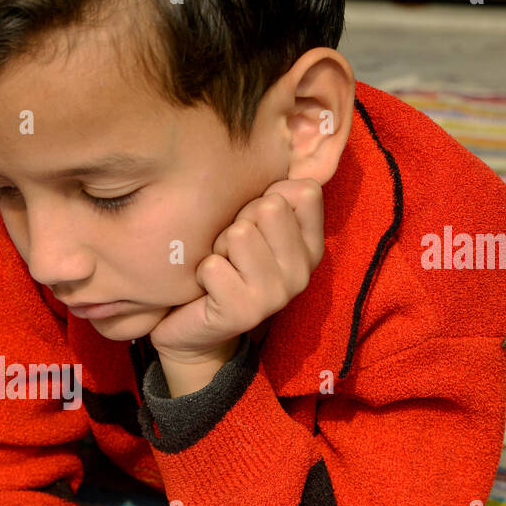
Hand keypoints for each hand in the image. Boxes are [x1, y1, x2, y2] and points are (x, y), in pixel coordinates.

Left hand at [149, 178, 324, 366]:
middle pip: (268, 208)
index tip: (255, 226)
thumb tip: (287, 176)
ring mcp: (276, 296)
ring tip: (219, 269)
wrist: (193, 329)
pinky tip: (206, 289)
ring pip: (240, 233)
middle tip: (230, 252)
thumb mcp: (254, 228)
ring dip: (218, 248)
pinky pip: (214, 265)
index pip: (305, 192)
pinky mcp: (245, 313)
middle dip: (237, 223)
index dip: (266, 198)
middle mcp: (302, 273)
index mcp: (311, 248)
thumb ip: (276, 198)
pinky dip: (201, 273)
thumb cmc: (224, 267)